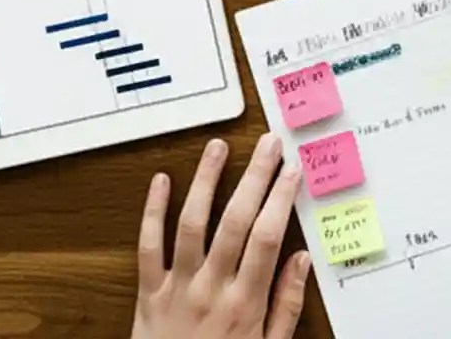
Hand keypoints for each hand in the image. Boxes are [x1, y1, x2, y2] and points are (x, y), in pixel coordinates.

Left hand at [131, 135, 310, 338]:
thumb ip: (286, 305)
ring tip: (218, 147)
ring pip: (192, 224)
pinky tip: (162, 180)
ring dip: (206, 181)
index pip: (267, 237)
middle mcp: (211, 289)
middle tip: (267, 144)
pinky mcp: (148, 293)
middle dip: (255, 177)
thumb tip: (302, 258)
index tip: (292, 170)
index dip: (281, 198)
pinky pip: (148, 246)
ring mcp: (177, 288)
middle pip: (236, 221)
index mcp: (245, 303)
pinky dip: (153, 211)